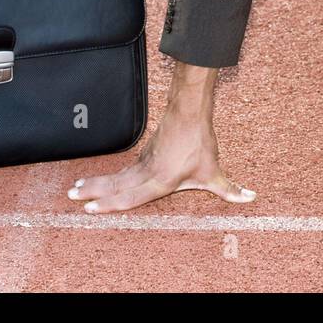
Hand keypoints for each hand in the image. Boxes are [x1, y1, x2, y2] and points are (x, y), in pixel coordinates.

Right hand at [66, 62, 254, 212]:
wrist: (190, 113)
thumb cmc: (200, 143)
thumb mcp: (214, 172)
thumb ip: (229, 189)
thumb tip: (250, 198)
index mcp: (159, 180)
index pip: (131, 197)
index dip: (110, 204)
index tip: (91, 209)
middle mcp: (147, 172)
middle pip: (115, 186)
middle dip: (93, 193)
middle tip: (72, 196)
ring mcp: (143, 162)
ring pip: (116, 176)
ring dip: (96, 183)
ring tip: (75, 188)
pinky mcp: (144, 154)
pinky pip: (122, 169)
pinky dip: (108, 176)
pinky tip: (99, 181)